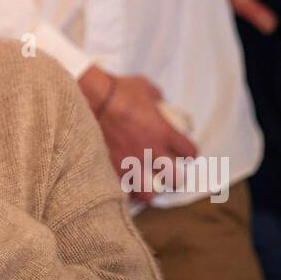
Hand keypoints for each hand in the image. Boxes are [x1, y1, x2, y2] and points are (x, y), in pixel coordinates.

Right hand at [79, 66, 197, 195]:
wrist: (91, 97)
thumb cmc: (118, 90)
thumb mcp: (144, 86)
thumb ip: (156, 97)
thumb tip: (159, 101)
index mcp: (163, 132)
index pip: (189, 152)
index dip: (189, 153)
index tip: (185, 153)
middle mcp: (150, 151)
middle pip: (175, 178)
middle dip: (175, 178)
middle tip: (170, 174)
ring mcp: (131, 162)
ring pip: (149, 193)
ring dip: (151, 190)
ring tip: (148, 187)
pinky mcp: (112, 166)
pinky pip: (123, 188)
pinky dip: (126, 189)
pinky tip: (126, 184)